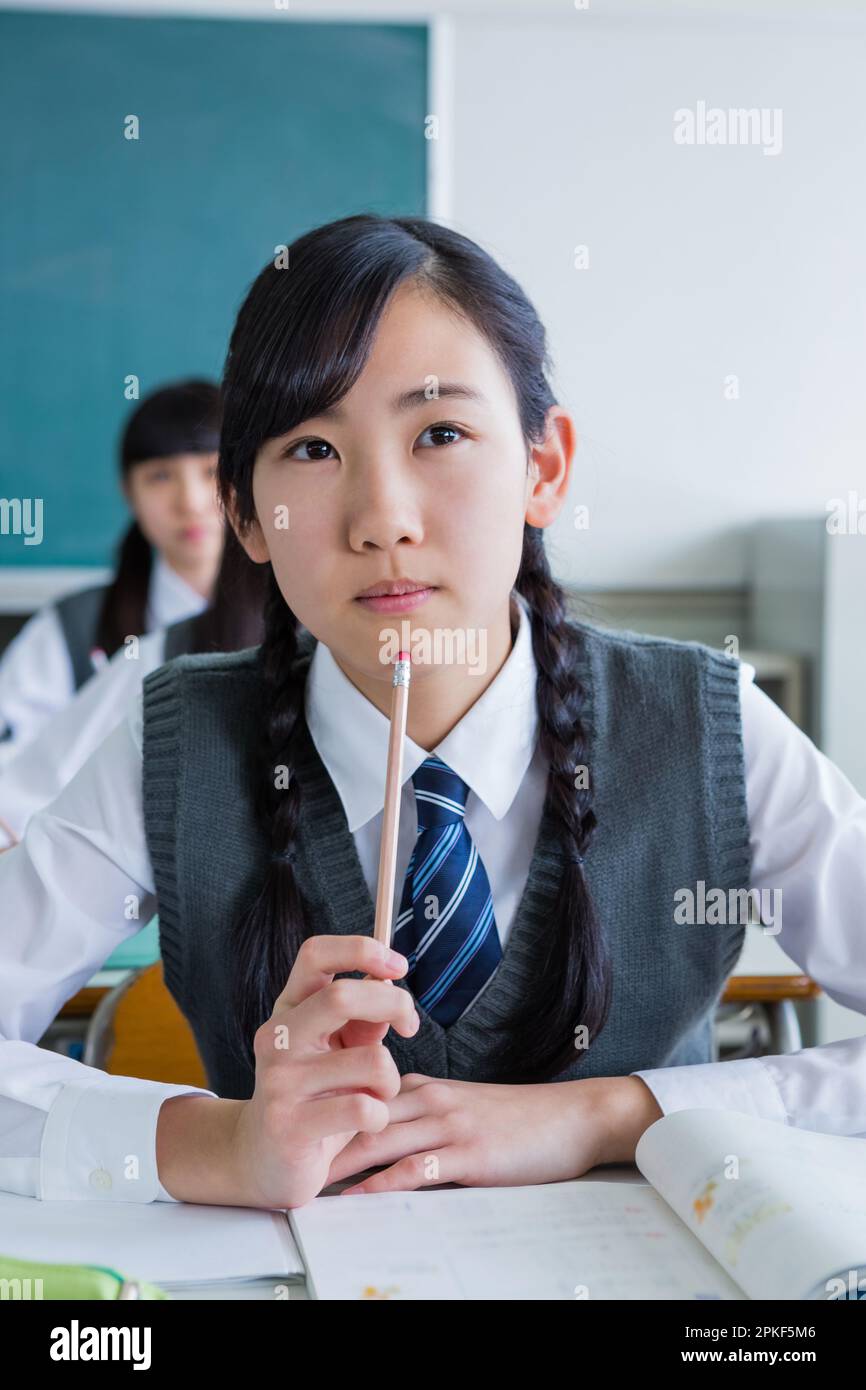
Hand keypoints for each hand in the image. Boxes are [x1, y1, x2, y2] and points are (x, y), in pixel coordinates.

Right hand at [225, 935, 419, 1209]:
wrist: (264, 1160)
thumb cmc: (314, 1096)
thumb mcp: (335, 1049)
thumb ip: (362, 1020)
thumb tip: (391, 989)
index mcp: (288, 1010)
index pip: (315, 955)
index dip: (362, 950)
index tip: (398, 966)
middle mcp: (277, 1038)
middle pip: (343, 996)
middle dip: (394, 1005)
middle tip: (409, 1025)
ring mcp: (280, 1082)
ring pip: (371, 1061)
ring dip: (391, 1080)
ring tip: (377, 1095)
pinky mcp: (290, 1126)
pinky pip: (365, 1109)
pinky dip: (380, 1116)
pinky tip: (367, 1124)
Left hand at [325, 1073, 661, 1194]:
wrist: (574, 1118)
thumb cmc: (520, 1119)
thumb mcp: (463, 1109)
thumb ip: (422, 1118)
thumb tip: (382, 1143)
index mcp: (425, 1086)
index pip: (361, 1096)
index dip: (324, 1114)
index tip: (292, 1132)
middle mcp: (430, 1098)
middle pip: (359, 1114)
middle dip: (319, 1136)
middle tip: (283, 1157)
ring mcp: (449, 1124)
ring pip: (379, 1139)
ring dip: (339, 1162)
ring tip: (304, 1182)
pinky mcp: (469, 1153)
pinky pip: (415, 1169)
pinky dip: (380, 1184)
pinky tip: (356, 1198)